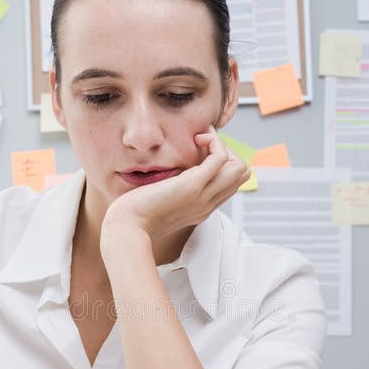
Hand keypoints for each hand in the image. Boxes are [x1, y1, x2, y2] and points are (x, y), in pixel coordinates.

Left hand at [101, 126, 249, 244]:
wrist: (127, 229)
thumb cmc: (135, 216)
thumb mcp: (160, 202)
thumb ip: (171, 190)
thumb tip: (169, 172)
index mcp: (201, 208)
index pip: (230, 184)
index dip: (222, 164)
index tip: (200, 152)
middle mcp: (207, 204)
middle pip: (241, 175)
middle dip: (227, 153)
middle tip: (202, 144)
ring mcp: (203, 196)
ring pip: (239, 168)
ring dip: (223, 146)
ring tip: (200, 141)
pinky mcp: (192, 186)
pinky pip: (220, 158)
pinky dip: (214, 142)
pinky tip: (195, 139)